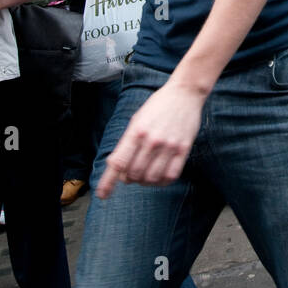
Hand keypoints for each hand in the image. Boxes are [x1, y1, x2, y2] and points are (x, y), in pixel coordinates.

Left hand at [95, 81, 206, 198]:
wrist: (184, 93)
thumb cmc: (158, 106)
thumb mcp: (136, 120)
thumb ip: (127, 143)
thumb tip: (116, 165)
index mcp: (136, 131)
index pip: (118, 163)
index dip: (108, 181)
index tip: (102, 195)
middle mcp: (151, 140)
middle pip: (134, 174)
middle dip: (129, 179)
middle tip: (130, 174)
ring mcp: (168, 146)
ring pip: (151, 178)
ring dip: (144, 182)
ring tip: (144, 175)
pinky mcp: (183, 149)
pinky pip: (171, 175)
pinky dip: (162, 182)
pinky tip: (159, 177)